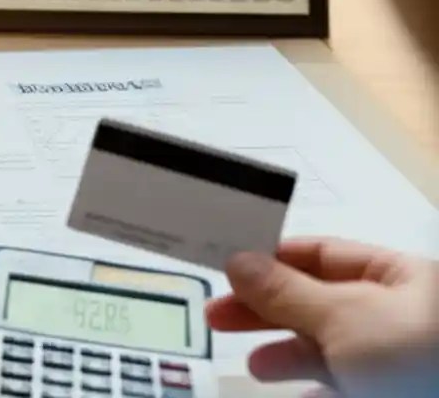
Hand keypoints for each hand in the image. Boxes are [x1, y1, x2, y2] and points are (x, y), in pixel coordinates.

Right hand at [206, 238, 438, 396]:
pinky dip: (314, 391)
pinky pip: (345, 387)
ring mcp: (399, 363)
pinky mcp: (391, 395)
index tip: (227, 266)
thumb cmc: (419, 360)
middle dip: (268, 308)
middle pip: (319, 301)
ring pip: (332, 349)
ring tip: (256, 365)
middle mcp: (400, 316)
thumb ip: (286, 291)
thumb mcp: (343, 317)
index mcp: (399, 278)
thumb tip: (240, 262)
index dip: (272, 257)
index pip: (323, 254)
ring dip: (288, 354)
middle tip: (219, 314)